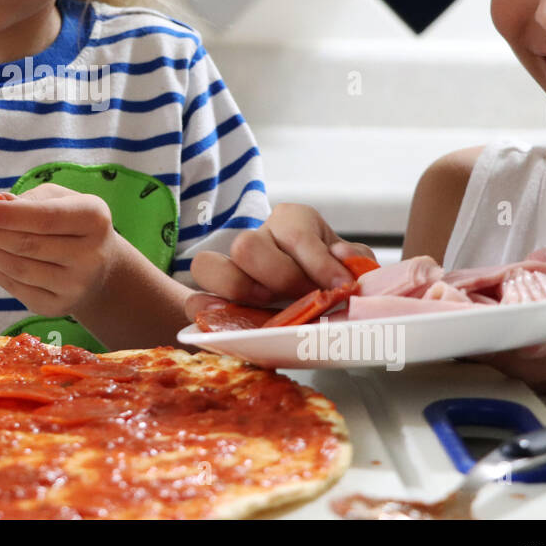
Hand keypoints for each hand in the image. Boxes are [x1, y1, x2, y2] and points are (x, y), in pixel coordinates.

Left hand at [0, 183, 133, 317]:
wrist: (100, 267)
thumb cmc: (71, 221)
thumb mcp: (58, 199)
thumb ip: (23, 199)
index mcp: (94, 218)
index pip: (45, 218)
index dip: (6, 215)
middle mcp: (90, 256)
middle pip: (27, 245)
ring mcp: (74, 286)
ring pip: (17, 268)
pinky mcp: (56, 307)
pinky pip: (14, 286)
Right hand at [184, 203, 374, 321]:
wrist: (314, 295)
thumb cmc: (329, 276)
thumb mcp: (349, 264)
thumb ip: (353, 260)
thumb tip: (343, 260)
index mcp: (291, 222)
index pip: (295, 233)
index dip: (318, 262)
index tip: (340, 286)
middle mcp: (256, 238)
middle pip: (247, 246)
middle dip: (279, 277)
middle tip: (305, 296)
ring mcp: (229, 267)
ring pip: (207, 265)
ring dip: (240, 291)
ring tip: (268, 307)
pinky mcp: (212, 297)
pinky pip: (192, 300)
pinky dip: (205, 312)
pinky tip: (227, 323)